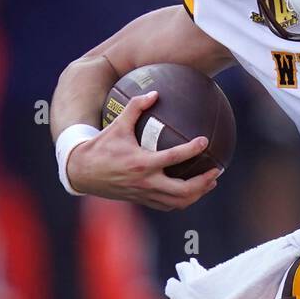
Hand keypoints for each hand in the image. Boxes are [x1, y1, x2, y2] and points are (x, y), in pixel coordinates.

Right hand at [65, 91, 221, 210]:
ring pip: (179, 202)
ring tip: (210, 182)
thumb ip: (136, 107)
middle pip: (183, 190)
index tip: (204, 141)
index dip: (192, 150)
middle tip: (216, 170)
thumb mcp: (117, 124)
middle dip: (203, 182)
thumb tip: (155, 93)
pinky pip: (168, 205)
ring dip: (197, 194)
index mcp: (141, 163)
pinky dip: (183, 199)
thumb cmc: (101, 146)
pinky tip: (192, 190)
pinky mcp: (143, 201)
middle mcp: (146, 182)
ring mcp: (145, 194)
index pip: (174, 157)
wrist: (83, 172)